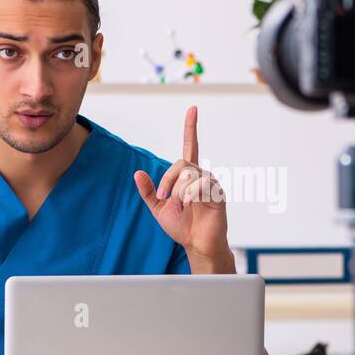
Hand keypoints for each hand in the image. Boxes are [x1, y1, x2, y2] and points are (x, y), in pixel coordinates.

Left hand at [134, 106, 229, 265]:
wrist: (196, 244)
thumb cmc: (181, 226)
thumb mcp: (158, 208)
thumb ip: (148, 192)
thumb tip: (137, 173)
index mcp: (187, 176)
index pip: (190, 146)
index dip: (190, 128)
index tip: (193, 109)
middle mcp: (201, 175)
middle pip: (181, 163)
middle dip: (167, 180)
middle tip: (163, 198)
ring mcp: (211, 183)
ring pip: (189, 174)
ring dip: (178, 191)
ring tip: (180, 207)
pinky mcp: (218, 193)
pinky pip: (202, 184)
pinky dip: (190, 195)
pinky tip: (190, 206)